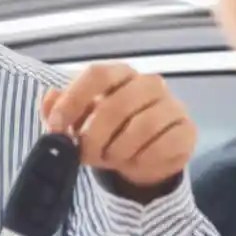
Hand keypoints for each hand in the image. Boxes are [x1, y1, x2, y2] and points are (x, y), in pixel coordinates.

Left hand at [41, 63, 196, 186]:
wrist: (144, 158)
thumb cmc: (109, 134)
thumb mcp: (79, 124)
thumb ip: (59, 111)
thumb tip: (49, 98)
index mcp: (120, 74)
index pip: (97, 74)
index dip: (74, 100)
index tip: (58, 126)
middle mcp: (149, 83)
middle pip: (116, 104)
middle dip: (94, 136)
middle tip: (86, 154)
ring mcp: (172, 105)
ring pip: (141, 126)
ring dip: (118, 150)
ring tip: (111, 159)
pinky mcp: (186, 130)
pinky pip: (163, 145)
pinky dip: (142, 159)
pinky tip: (135, 162)